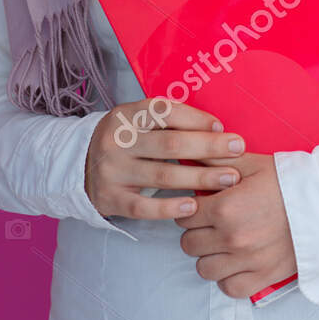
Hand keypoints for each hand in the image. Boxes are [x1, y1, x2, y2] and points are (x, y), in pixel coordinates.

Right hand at [83, 98, 245, 220]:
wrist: (80, 165)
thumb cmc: (127, 140)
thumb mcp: (139, 121)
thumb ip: (170, 121)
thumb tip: (217, 128)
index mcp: (126, 115)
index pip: (165, 112)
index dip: (196, 118)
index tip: (223, 128)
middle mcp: (117, 141)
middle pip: (170, 144)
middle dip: (209, 147)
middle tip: (238, 150)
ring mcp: (112, 171)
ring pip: (162, 176)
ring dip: (200, 178)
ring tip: (229, 178)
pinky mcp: (110, 199)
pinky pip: (143, 207)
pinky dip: (170, 208)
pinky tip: (194, 206)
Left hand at [178, 151, 297, 298]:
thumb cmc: (292, 181)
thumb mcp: (253, 163)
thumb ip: (216, 159)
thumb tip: (188, 151)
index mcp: (226, 207)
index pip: (185, 216)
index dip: (193, 209)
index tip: (205, 206)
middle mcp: (232, 237)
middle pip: (189, 243)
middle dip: (199, 232)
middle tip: (214, 224)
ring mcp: (248, 261)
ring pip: (204, 268)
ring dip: (211, 256)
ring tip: (225, 244)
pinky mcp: (264, 277)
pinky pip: (229, 288)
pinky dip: (229, 278)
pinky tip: (237, 263)